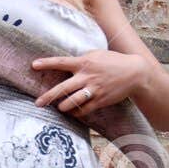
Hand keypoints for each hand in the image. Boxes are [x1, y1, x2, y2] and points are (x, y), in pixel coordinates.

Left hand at [31, 48, 145, 117]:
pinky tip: (72, 112)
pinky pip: (83, 110)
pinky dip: (76, 113)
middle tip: (37, 103)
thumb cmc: (113, 61)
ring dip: (63, 106)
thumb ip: (81, 59)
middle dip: (48, 97)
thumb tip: (66, 64)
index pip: (61, 62)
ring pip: (72, 102)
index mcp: (84, 62)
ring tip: (59, 107)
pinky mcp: (100, 100)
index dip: (46, 63)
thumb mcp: (96, 54)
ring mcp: (93, 90)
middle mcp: (87, 76)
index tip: (33, 65)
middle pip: (63, 88)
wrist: (134, 73)